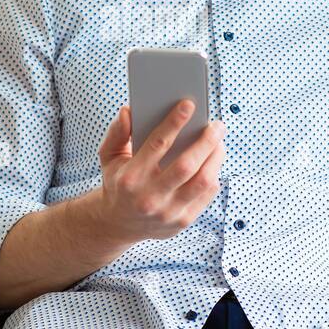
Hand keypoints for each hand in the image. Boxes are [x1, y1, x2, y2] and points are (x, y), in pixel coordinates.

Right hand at [93, 100, 225, 243]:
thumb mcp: (109, 157)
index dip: (174, 122)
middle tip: (217, 125)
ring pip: (202, 181)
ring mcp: (168, 212)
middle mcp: (149, 197)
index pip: (157, 145)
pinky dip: (214, 174)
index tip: (189, 104)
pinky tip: (214, 160)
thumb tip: (128, 111)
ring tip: (219, 141)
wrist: (118, 224)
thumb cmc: (118, 183)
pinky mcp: (182, 221)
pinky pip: (206, 194)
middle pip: (186, 165)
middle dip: (206, 141)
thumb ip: (117, 133)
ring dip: (216, 157)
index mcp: (130, 178)